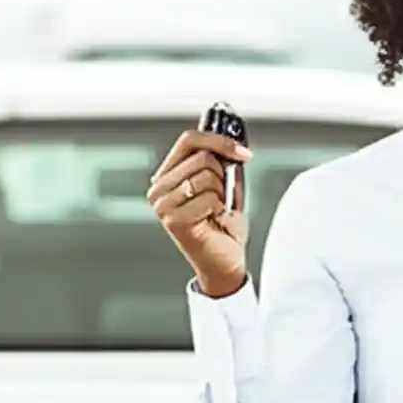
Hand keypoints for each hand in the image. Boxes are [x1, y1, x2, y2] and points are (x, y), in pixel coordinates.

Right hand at [148, 129, 252, 296]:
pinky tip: (214, 221)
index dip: (219, 140)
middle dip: (224, 176)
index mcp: (167, 175)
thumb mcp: (225, 185)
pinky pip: (210, 198)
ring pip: (208, 176)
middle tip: (223, 198)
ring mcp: (163, 205)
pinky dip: (221, 209)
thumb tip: (232, 140)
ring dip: (222, 194)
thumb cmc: (223, 226)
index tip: (243, 152)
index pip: (189, 140)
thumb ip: (223, 161)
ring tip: (217, 211)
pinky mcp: (174, 220)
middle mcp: (159, 189)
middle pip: (203, 157)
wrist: (224, 263)